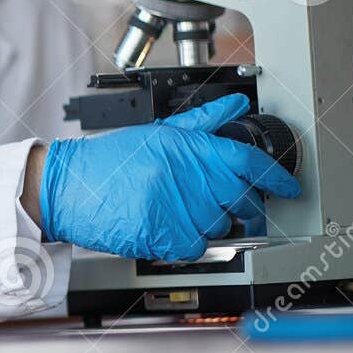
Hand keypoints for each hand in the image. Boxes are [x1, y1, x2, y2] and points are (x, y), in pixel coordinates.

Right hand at [39, 93, 301, 261]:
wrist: (65, 187)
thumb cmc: (106, 163)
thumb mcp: (155, 134)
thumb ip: (200, 124)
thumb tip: (235, 107)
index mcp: (184, 146)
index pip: (246, 161)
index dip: (275, 177)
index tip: (288, 187)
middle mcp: (181, 173)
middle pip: (238, 198)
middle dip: (240, 206)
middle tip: (223, 205)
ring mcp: (171, 203)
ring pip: (218, 226)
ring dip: (207, 225)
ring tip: (179, 212)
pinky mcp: (158, 231)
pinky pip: (195, 246)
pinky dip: (187, 243)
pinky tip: (168, 228)